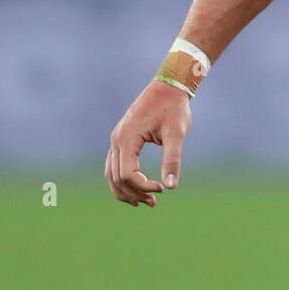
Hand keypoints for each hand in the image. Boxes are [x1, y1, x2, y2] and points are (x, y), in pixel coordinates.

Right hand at [105, 81, 191, 205]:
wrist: (168, 87)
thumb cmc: (174, 109)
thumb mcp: (176, 134)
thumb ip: (172, 160)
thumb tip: (171, 186)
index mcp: (127, 138)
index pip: (127, 174)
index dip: (143, 186)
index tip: (163, 188)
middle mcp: (116, 140)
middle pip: (116, 177)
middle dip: (134, 193)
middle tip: (154, 202)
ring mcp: (116, 139)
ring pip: (111, 173)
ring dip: (126, 190)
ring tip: (146, 201)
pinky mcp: (122, 139)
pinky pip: (115, 165)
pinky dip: (123, 179)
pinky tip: (138, 188)